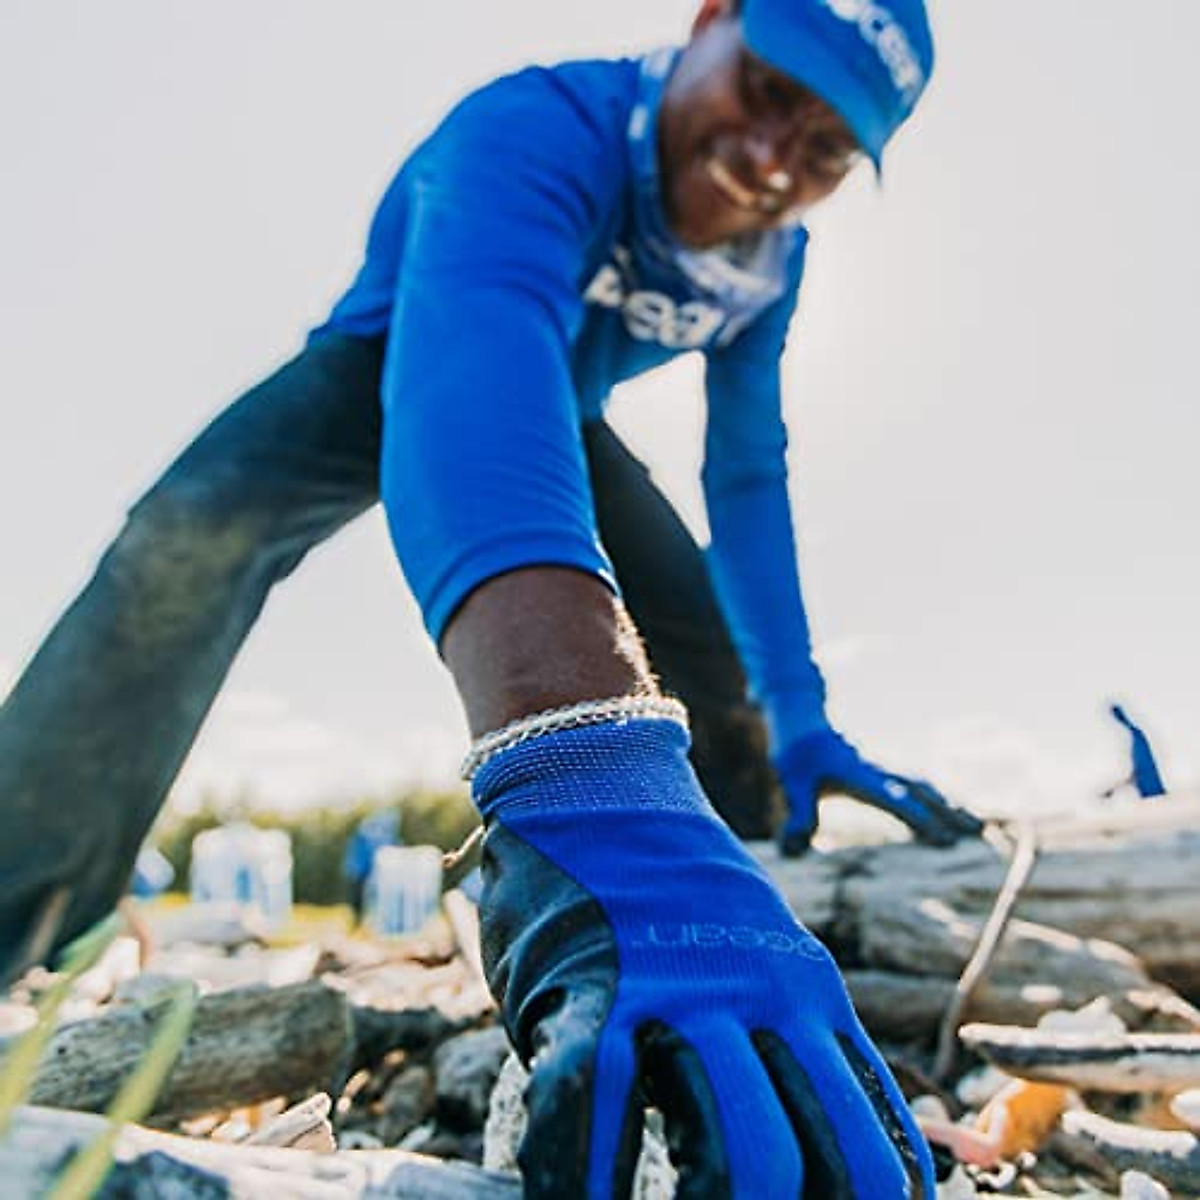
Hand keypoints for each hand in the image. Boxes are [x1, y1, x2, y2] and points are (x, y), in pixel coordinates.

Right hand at [474, 718, 932, 1197]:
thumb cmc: (676, 893)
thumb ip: (821, 1053)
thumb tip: (953, 1152)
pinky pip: (593, 1105)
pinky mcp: (591, 984)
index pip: (882, 1144)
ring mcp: (680, 990)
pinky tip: (576, 1195)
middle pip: (834, 1164)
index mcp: (812, 996)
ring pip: (741, 1149)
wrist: (596, 777)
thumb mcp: (764, 958)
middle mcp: (764, 998)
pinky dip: (582, 1174)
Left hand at [775, 727, 984, 857]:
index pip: (896, 801)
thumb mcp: (793, 786)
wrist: (801, 722)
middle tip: (977, 834)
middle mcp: (879, 770)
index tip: (945, 839)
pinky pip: (919, 784)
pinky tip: (955, 810)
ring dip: (951, 805)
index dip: (920, 820)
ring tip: (977, 827)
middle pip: (921, 792)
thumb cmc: (796, 756)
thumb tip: (793, 851)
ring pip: (925, 786)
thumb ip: (799, 817)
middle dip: (949, 813)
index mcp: (859, 775)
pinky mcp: (885, 770)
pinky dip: (940, 798)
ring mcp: (884, 768)